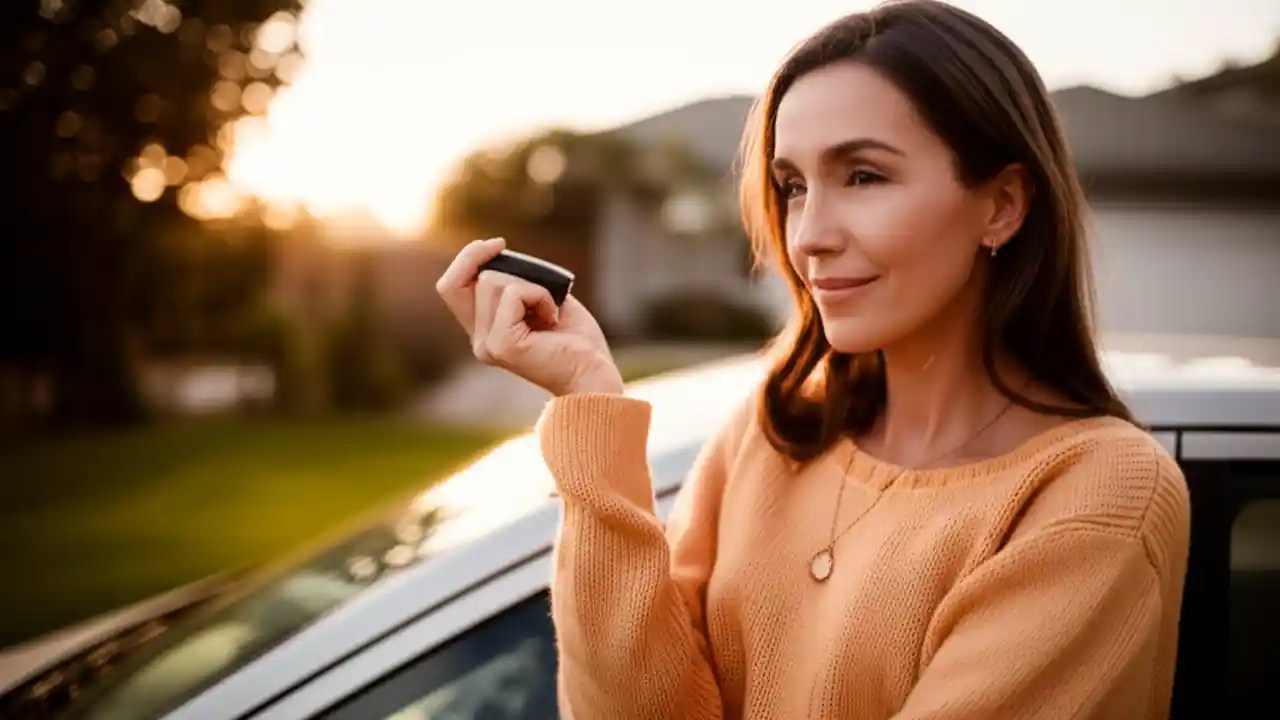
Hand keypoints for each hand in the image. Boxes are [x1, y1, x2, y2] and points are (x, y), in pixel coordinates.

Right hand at [435, 237, 624, 396]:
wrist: (593, 375)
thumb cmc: (576, 341)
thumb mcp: (542, 299)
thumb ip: (517, 281)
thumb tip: (500, 255)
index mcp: (485, 330)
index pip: (450, 287)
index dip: (467, 259)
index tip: (498, 244)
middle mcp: (480, 341)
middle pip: (472, 279)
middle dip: (509, 270)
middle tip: (541, 288)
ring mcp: (488, 345)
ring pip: (492, 283)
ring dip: (531, 286)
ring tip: (551, 311)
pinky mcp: (503, 346)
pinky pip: (513, 294)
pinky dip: (538, 295)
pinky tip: (553, 317)